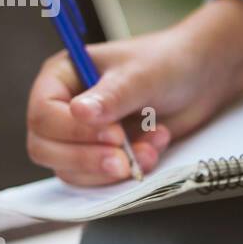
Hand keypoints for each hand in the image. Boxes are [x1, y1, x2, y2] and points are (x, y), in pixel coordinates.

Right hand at [25, 0, 242, 184]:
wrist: (199, 79)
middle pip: (45, 148)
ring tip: (151, 148)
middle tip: (124, 159)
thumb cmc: (167, 64)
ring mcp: (80, 136)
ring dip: (112, 168)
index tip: (114, 135)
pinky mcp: (101, 156)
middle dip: (87, 159)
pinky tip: (153, 151)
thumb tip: (79, 113)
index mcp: (60, 78)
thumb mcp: (141, 75)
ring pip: (70, 170)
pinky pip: (97, 180)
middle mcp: (62, 109)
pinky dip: (126, 173)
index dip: (73, 131)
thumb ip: (112, 95)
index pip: (43, 115)